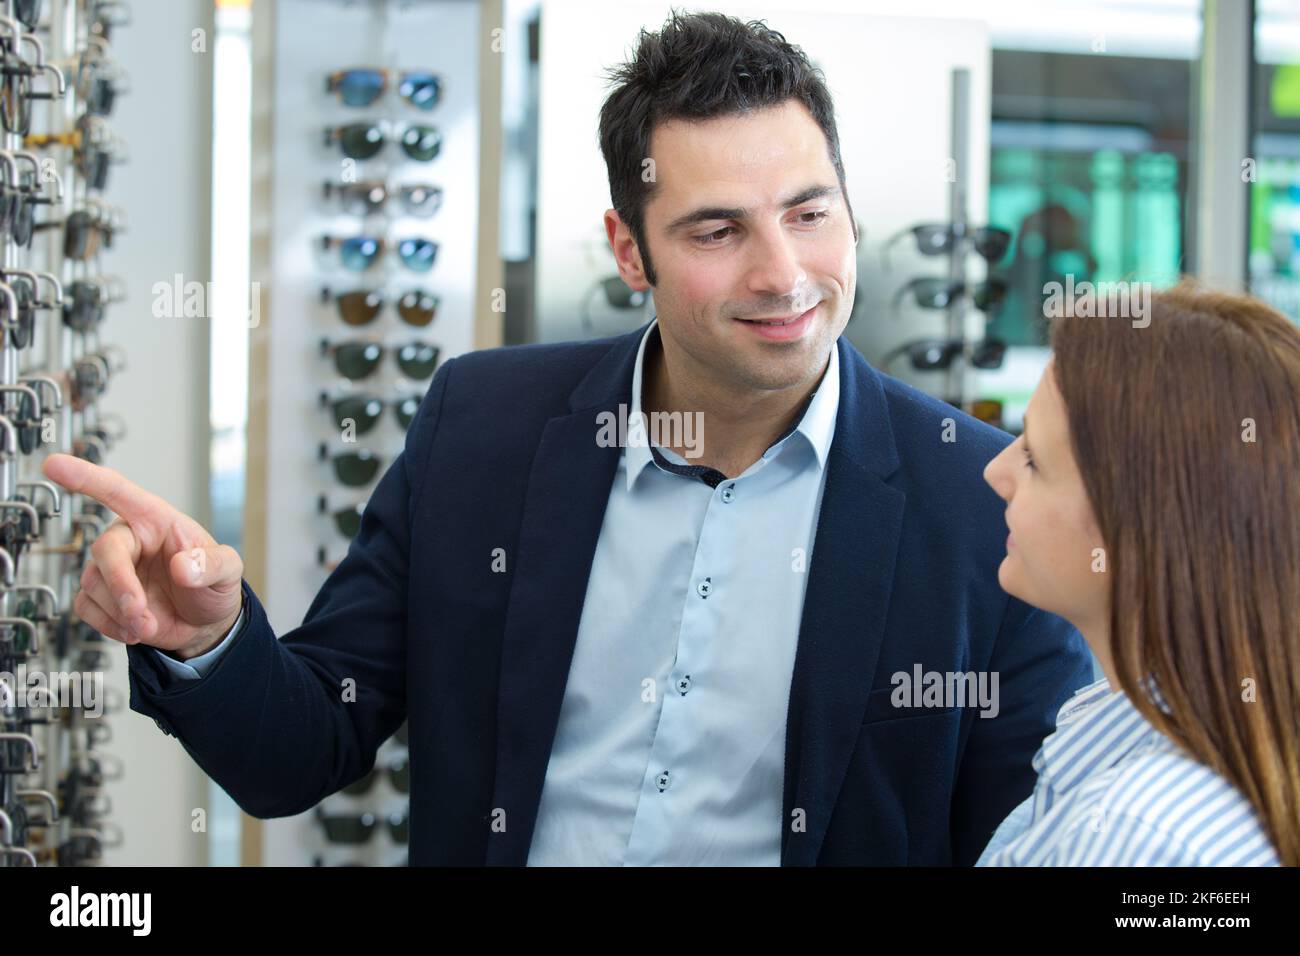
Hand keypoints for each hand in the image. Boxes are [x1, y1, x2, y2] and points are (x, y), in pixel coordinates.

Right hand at [42, 453, 244, 659]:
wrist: (205, 625)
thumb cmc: (213, 586)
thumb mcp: (228, 571)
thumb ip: (212, 564)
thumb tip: (184, 566)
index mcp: (155, 520)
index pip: (118, 492)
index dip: (86, 477)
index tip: (54, 463)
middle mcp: (129, 540)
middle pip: (104, 550)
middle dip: (120, 584)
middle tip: (139, 612)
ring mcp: (112, 570)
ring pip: (94, 584)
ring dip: (121, 612)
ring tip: (149, 624)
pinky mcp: (101, 598)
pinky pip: (87, 608)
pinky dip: (109, 625)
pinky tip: (133, 630)